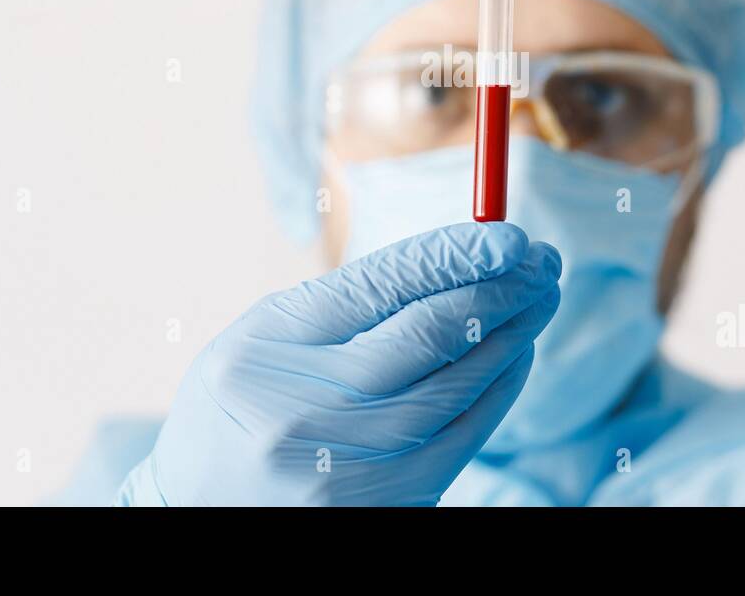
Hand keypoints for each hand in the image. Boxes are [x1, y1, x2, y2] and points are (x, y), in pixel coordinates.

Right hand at [118, 223, 560, 505]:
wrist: (202, 509)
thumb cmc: (242, 403)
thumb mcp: (264, 336)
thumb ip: (349, 301)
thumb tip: (456, 258)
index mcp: (268, 347)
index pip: (383, 286)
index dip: (457, 255)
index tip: (510, 236)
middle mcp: (303, 408)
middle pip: (429, 336)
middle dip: (501, 290)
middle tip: (543, 263)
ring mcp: (342, 466)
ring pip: (455, 388)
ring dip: (512, 337)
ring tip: (537, 300)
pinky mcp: (380, 504)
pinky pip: (460, 439)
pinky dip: (497, 390)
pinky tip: (514, 356)